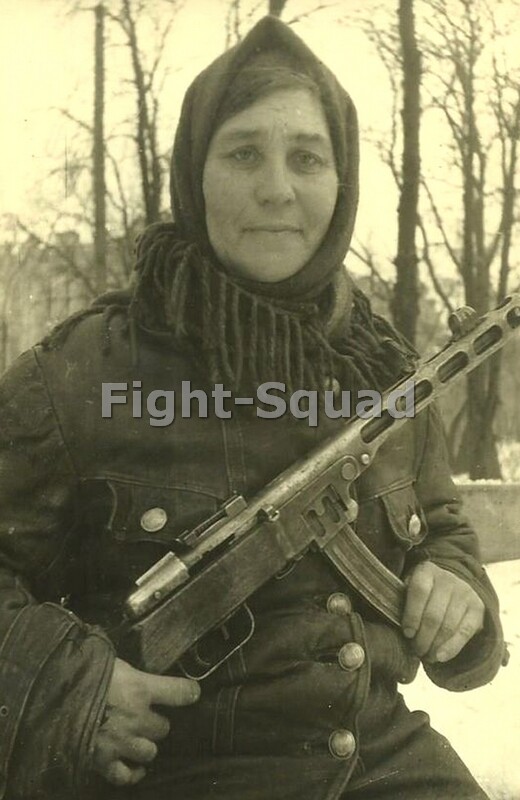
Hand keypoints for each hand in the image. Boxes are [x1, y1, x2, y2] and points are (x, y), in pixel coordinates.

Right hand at [92, 658, 199, 786]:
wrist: (51, 697)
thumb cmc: (83, 674)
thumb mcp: (112, 663)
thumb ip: (130, 672)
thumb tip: (137, 668)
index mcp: (140, 689)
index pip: (180, 693)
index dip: (188, 693)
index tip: (191, 693)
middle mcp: (137, 718)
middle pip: (164, 728)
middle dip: (155, 722)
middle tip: (144, 716)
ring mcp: (121, 742)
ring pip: (150, 752)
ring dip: (145, 745)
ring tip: (136, 738)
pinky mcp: (104, 762)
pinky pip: (127, 776)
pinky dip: (132, 773)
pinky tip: (134, 766)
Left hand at [402, 562, 483, 663]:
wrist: (453, 587)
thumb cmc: (424, 593)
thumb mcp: (410, 589)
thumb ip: (403, 603)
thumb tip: (399, 630)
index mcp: (427, 571)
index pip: (419, 591)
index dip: (412, 615)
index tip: (407, 633)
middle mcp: (447, 579)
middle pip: (433, 614)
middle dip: (423, 637)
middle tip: (415, 651)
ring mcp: (464, 592)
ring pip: (448, 626)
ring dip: (435, 646)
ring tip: (426, 656)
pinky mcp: (477, 608)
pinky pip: (464, 632)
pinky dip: (451, 648)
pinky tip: (440, 657)